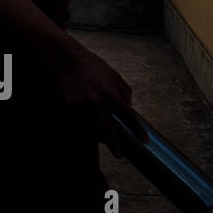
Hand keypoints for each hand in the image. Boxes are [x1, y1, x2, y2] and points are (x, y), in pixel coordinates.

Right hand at [54, 40, 148, 154]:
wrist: (68, 57)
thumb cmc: (93, 66)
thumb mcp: (115, 76)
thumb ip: (124, 93)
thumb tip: (127, 109)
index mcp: (110, 92)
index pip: (127, 115)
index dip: (137, 129)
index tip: (144, 140)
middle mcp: (97, 100)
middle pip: (108, 128)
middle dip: (115, 143)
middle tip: (120, 155)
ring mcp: (82, 103)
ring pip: (92, 127)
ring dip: (99, 136)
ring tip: (103, 140)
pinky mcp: (69, 104)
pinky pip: (80, 120)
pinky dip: (85, 125)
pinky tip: (88, 127)